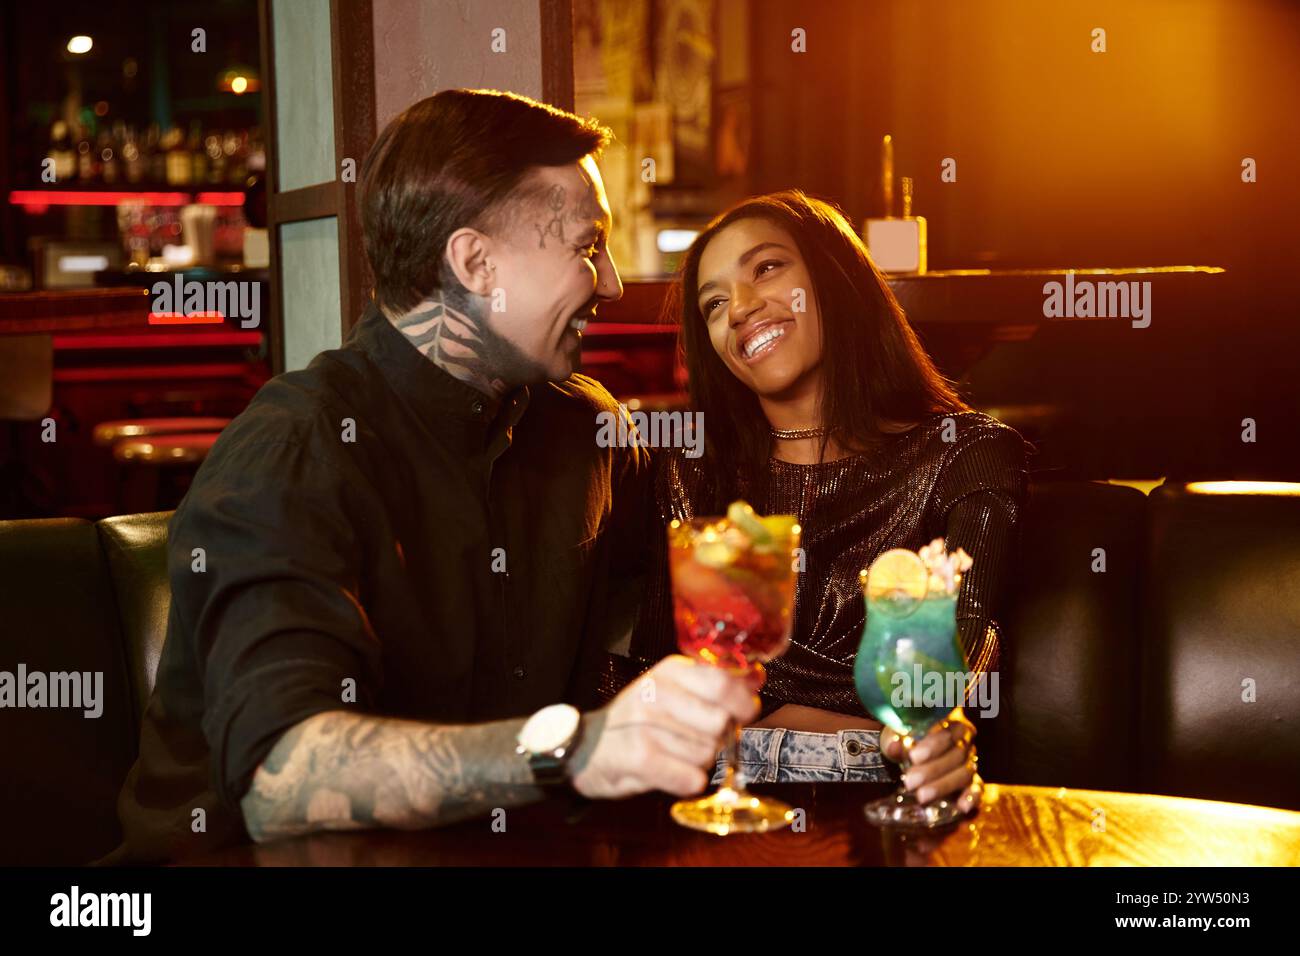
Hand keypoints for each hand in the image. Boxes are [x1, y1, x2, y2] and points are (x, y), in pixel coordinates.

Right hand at [569, 655, 760, 799]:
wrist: (584, 747)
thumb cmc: (636, 721)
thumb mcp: (670, 690)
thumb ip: (709, 688)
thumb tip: (754, 688)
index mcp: (670, 671)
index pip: (723, 683)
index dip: (742, 704)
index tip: (743, 715)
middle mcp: (657, 692)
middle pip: (720, 723)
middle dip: (716, 739)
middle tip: (695, 739)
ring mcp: (645, 724)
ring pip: (707, 754)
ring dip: (697, 762)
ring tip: (672, 753)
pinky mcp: (638, 757)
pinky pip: (690, 778)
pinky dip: (686, 781)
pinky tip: (671, 772)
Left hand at [879, 708, 981, 813]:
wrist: (913, 757)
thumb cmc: (906, 741)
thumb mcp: (897, 736)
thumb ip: (894, 739)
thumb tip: (893, 746)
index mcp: (950, 724)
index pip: (948, 732)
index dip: (933, 745)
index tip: (913, 757)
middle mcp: (965, 742)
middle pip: (957, 754)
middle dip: (932, 770)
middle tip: (910, 782)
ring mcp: (971, 763)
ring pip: (965, 773)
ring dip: (943, 786)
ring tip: (921, 796)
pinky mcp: (973, 783)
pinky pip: (978, 789)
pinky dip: (971, 798)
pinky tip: (961, 806)